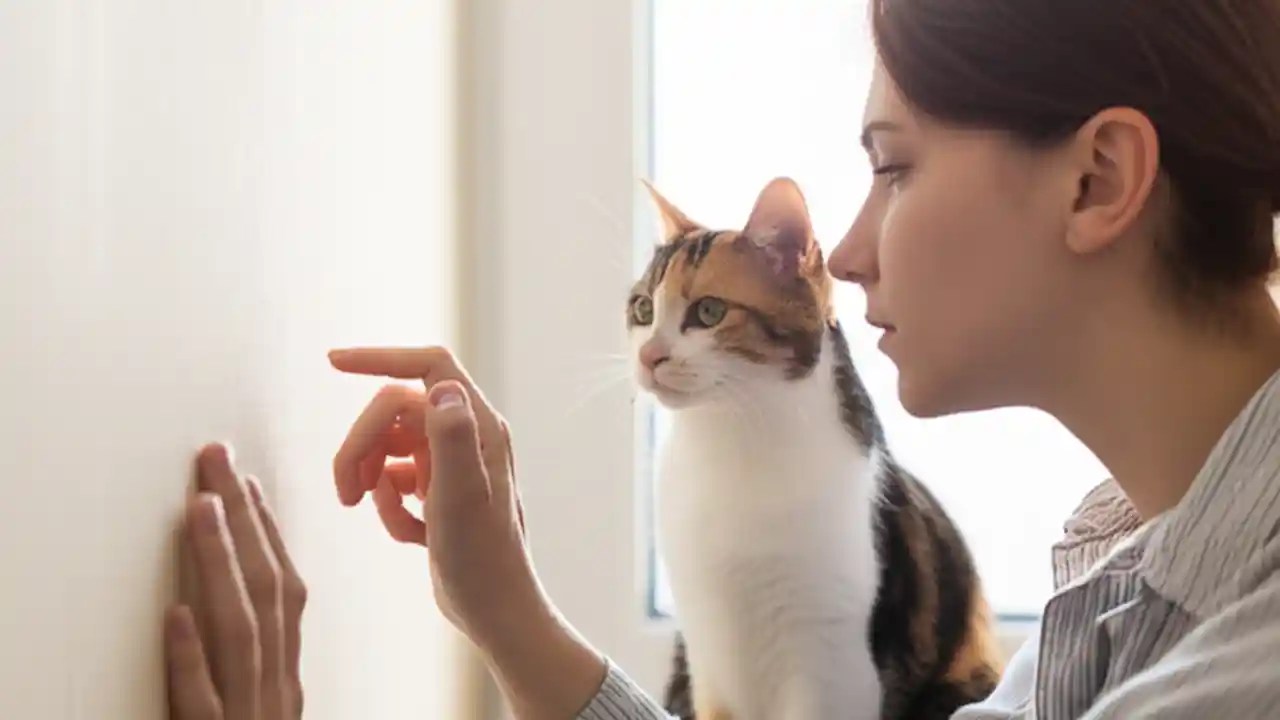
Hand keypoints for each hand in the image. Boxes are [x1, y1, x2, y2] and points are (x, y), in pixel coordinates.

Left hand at [165, 444, 306, 719]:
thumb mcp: (261, 709)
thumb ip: (254, 665)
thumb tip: (230, 604)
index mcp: (285, 677)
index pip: (285, 589)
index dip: (267, 532)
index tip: (245, 482)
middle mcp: (274, 689)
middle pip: (267, 592)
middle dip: (245, 520)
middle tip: (216, 459)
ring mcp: (249, 716)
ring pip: (241, 631)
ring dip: (221, 564)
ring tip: (200, 507)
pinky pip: (202, 699)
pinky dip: (191, 655)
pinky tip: (174, 614)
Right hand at [328, 346, 537, 646]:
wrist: (494, 611)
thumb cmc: (483, 560)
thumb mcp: (463, 499)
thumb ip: (454, 440)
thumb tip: (442, 388)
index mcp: (480, 426)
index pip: (428, 365)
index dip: (380, 357)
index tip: (333, 362)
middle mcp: (469, 436)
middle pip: (393, 411)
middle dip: (360, 446)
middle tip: (345, 493)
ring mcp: (453, 463)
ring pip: (387, 446)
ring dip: (370, 479)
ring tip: (370, 513)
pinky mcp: (440, 490)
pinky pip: (393, 481)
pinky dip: (389, 507)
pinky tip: (411, 536)